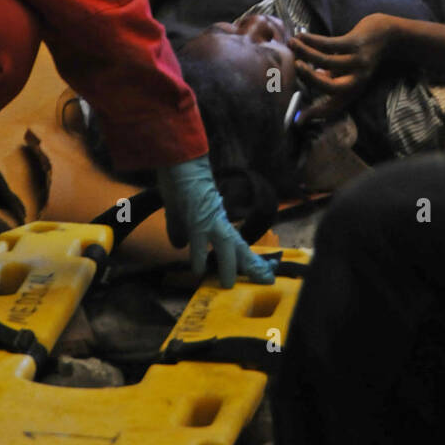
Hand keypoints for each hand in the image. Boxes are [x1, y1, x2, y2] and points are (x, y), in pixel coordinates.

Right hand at [156, 155, 275, 286]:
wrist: (181, 159)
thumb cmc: (180, 181)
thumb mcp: (178, 211)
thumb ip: (179, 229)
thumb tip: (180, 246)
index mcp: (218, 219)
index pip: (237, 243)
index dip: (248, 258)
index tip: (263, 271)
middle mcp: (218, 220)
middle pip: (239, 246)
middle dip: (251, 264)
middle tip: (265, 280)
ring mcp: (209, 218)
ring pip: (225, 245)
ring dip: (228, 265)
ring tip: (228, 284)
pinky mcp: (196, 216)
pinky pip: (199, 240)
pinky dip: (199, 256)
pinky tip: (198, 270)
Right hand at [290, 14, 395, 122]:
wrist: (388, 35)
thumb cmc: (361, 55)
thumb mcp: (347, 71)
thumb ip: (329, 77)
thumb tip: (307, 80)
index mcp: (354, 89)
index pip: (334, 107)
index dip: (317, 114)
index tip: (299, 120)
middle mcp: (357, 79)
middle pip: (331, 87)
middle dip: (310, 78)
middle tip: (294, 67)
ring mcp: (358, 61)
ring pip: (327, 60)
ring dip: (306, 52)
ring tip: (291, 44)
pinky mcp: (356, 43)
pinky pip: (330, 43)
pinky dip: (313, 40)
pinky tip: (302, 36)